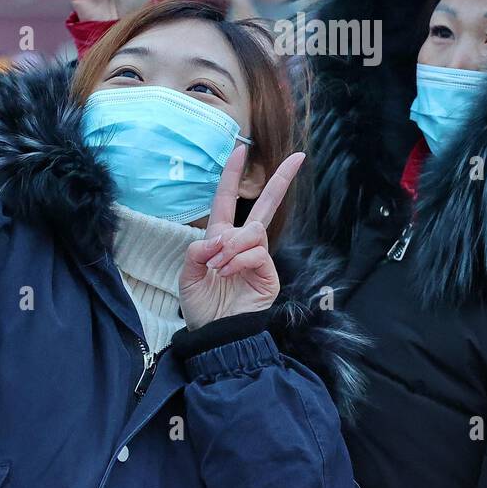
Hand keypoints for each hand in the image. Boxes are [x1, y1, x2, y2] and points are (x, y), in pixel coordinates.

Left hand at [179, 146, 305, 328]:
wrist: (216, 337)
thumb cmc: (202, 309)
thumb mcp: (188, 277)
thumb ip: (196, 253)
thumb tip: (217, 239)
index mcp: (221, 240)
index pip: (227, 200)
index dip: (232, 175)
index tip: (240, 150)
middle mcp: (242, 245)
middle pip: (265, 206)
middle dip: (281, 180)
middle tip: (298, 158)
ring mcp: (258, 258)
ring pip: (253, 230)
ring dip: (231, 245)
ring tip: (218, 267)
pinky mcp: (268, 274)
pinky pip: (256, 252)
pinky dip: (238, 260)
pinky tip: (228, 273)